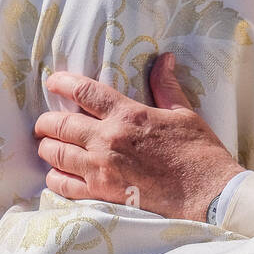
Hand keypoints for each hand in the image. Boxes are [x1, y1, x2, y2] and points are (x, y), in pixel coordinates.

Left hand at [35, 52, 242, 220]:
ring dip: (48, 147)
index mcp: (128, 115)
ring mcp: (101, 169)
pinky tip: (58, 173)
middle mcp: (108, 140)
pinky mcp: (101, 194)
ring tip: (49, 145)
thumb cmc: (199, 153)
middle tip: (45, 122)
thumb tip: (164, 58)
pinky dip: (55, 177)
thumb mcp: (185, 113)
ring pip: (54, 154)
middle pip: (59, 124)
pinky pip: (62, 185)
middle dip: (46, 121)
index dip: (62, 83)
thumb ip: (166, 86)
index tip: (53, 81)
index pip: (84, 92)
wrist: (208, 195)